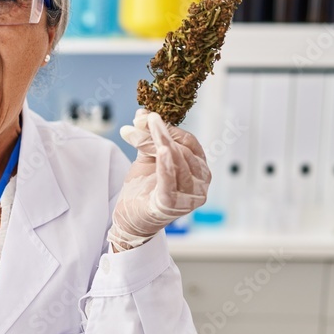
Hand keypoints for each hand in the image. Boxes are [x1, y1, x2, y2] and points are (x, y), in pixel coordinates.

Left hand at [108, 109, 210, 251]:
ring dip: (154, 142)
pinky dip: (166, 164)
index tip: (146, 116)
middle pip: (181, 149)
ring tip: (137, 130)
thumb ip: (148, 138)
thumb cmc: (145, 189)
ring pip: (175, 160)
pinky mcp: (172, 204)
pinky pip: (170, 180)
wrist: (131, 219)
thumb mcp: (148, 159)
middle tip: (138, 121)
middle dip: (157, 133)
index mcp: (199, 169)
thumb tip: (142, 114)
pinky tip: (161, 149)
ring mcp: (190, 196)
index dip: (168, 127)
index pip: (188, 142)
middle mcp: (201, 183)